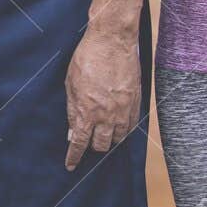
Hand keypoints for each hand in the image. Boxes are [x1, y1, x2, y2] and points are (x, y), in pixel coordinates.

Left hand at [64, 26, 141, 169]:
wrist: (112, 40)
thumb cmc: (87, 58)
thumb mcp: (71, 84)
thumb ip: (72, 111)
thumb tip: (72, 133)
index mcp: (88, 111)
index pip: (80, 143)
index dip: (74, 157)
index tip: (71, 165)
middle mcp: (107, 116)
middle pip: (101, 145)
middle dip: (92, 147)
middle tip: (87, 141)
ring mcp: (124, 110)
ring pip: (119, 139)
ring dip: (109, 140)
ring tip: (102, 135)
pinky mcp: (136, 101)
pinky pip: (131, 126)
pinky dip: (123, 130)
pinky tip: (118, 126)